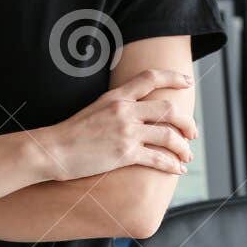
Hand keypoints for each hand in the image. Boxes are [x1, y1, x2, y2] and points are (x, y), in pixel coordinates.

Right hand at [38, 68, 196, 180]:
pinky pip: (158, 158)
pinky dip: (172, 164)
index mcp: (117, 96)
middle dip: (187, 122)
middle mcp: (124, 110)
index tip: (188, 82)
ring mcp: (125, 132)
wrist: (53, 150)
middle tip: (192, 133)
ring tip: (187, 155)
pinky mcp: (124, 153)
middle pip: (169, 109)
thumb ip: (118, 106)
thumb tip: (138, 110)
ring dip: (183, 147)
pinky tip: (177, 169)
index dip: (173, 77)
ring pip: (168, 135)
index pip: (151, 77)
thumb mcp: (96, 108)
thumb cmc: (72, 133)